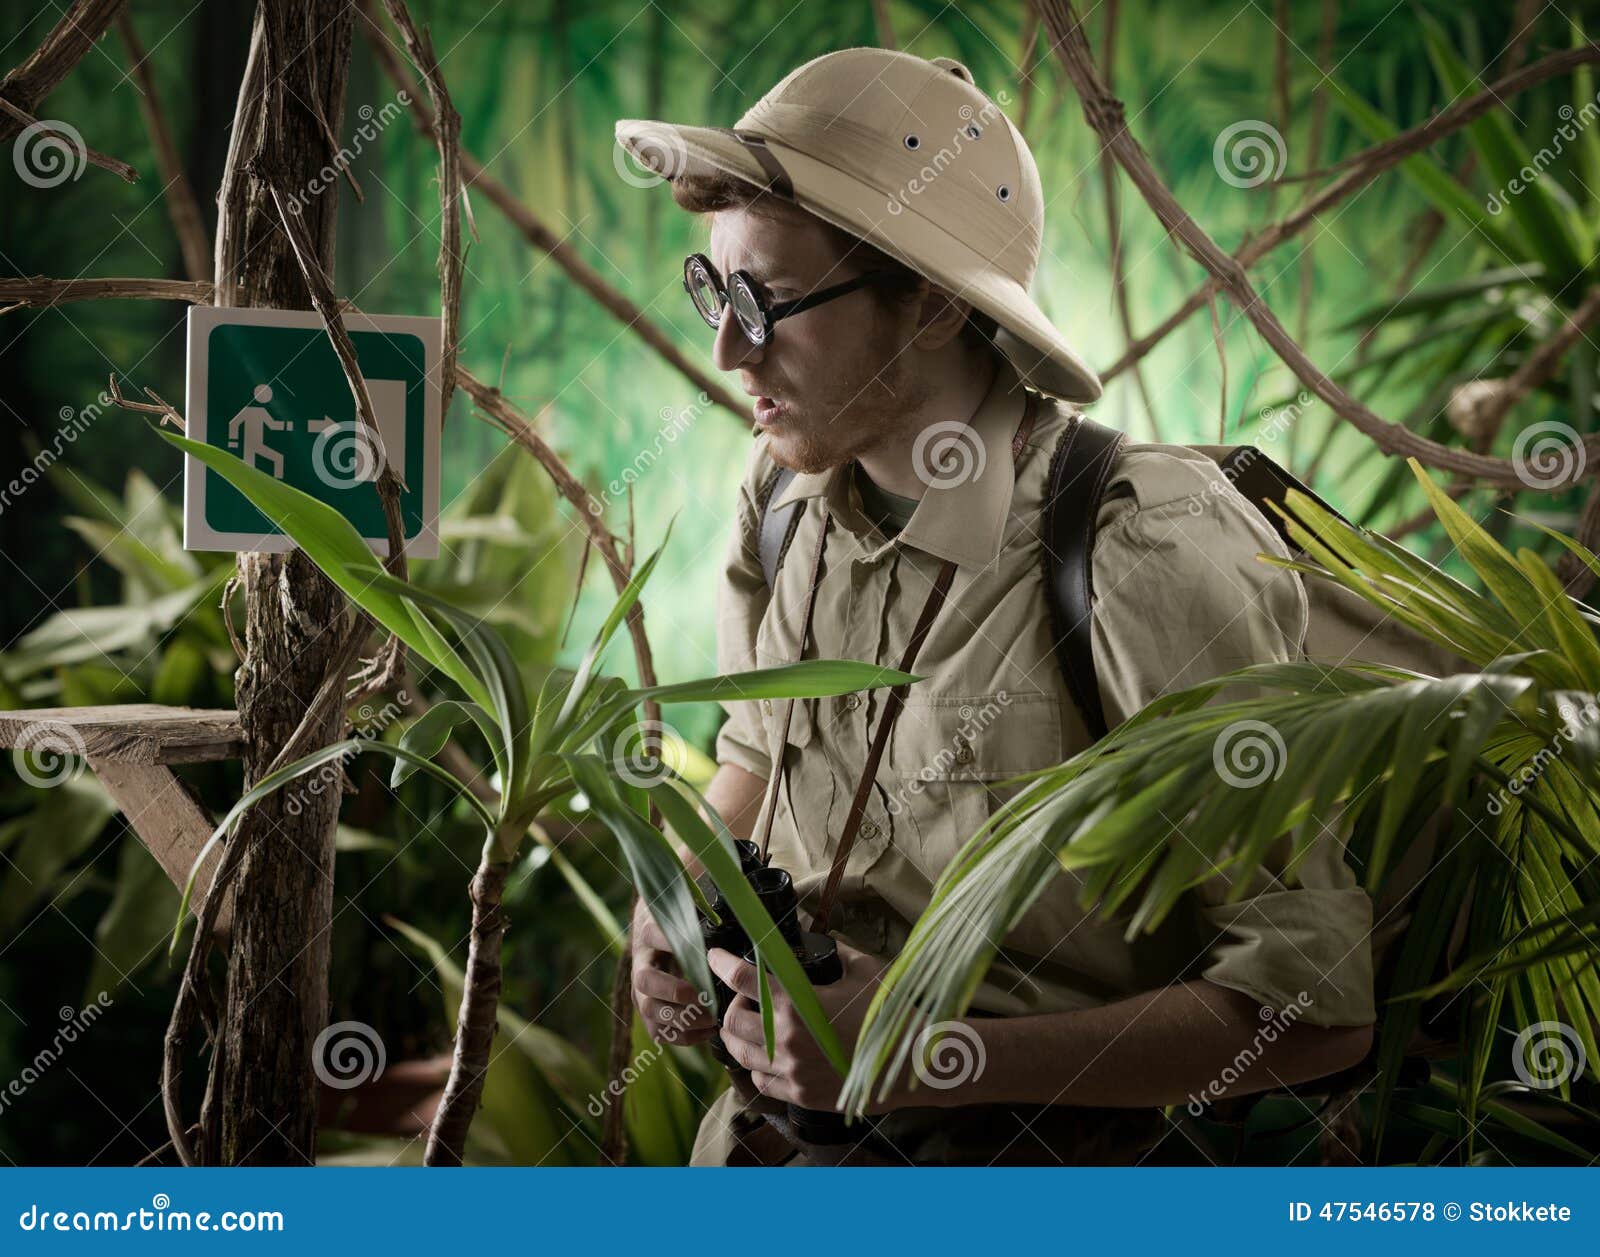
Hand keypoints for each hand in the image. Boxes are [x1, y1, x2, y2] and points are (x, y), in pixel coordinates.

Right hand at [629, 897, 717, 1046]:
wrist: (660, 931)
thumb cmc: (685, 919)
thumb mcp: (689, 907)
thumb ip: (703, 911)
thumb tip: (729, 915)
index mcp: (649, 931)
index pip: (652, 935)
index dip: (673, 943)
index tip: (702, 950)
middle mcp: (640, 961)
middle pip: (645, 980)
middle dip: (675, 991)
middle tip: (705, 997)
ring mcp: (640, 988)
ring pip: (649, 1009)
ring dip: (681, 1019)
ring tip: (711, 1020)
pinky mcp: (648, 1008)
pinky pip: (657, 1030)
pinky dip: (682, 1037)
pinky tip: (707, 1032)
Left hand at [711, 938, 915, 1113]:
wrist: (914, 1063)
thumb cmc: (889, 1013)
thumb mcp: (862, 972)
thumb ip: (836, 953)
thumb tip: (822, 942)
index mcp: (796, 1004)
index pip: (743, 980)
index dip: (722, 964)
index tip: (714, 957)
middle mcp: (786, 1040)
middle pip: (731, 1021)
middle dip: (731, 1005)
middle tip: (746, 998)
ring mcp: (792, 1072)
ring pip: (740, 1054)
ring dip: (739, 1036)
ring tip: (754, 1026)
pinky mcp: (802, 1095)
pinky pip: (762, 1082)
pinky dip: (757, 1065)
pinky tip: (770, 1055)